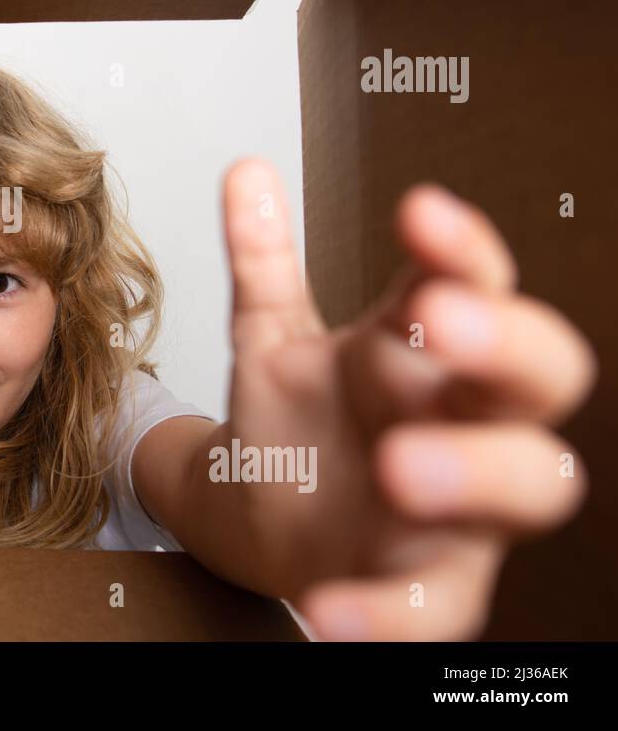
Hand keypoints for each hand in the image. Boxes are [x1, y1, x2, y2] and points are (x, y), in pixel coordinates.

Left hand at [217, 157, 595, 639]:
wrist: (260, 519)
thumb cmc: (296, 424)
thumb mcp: (272, 339)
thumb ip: (263, 263)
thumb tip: (245, 174)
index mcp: (428, 353)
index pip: (477, 284)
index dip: (462, 247)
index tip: (415, 208)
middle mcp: (465, 421)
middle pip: (539, 379)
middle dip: (503, 344)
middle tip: (436, 319)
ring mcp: (461, 509)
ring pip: (531, 487)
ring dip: (475, 471)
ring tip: (399, 465)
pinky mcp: (427, 587)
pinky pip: (435, 607)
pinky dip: (388, 611)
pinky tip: (329, 606)